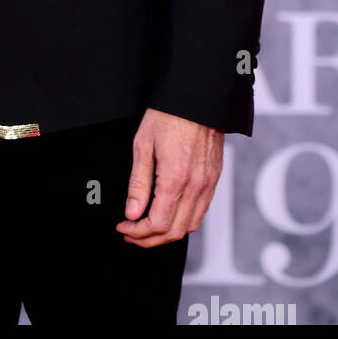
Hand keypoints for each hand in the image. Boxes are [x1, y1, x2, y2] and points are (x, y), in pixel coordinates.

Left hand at [117, 107, 222, 246]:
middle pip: (174, 231)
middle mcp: (196, 186)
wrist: (197, 99)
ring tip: (146, 228)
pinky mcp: (214, 180)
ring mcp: (208, 184)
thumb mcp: (142, 145)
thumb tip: (132, 212)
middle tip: (131, 233)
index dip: (138, 232)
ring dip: (167, 233)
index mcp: (175, 179)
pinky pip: (201, 211)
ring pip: (190, 226)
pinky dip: (183, 221)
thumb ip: (138, 183)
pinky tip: (167, 213)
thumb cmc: (168, 116)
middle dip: (149, 239)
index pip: (157, 223)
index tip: (123, 227)